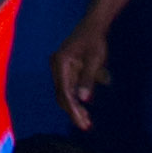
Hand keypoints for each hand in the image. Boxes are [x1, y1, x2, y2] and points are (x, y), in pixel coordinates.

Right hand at [52, 11, 109, 125]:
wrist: (93, 26)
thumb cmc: (94, 41)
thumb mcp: (94, 60)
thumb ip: (88, 79)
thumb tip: (83, 99)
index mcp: (60, 62)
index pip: (64, 91)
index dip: (72, 108)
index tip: (82, 121)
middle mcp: (56, 67)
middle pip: (62, 95)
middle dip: (73, 111)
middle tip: (86, 126)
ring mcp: (60, 69)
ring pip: (64, 94)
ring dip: (74, 108)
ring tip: (86, 122)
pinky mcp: (66, 71)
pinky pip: (68, 89)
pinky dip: (75, 100)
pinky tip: (84, 110)